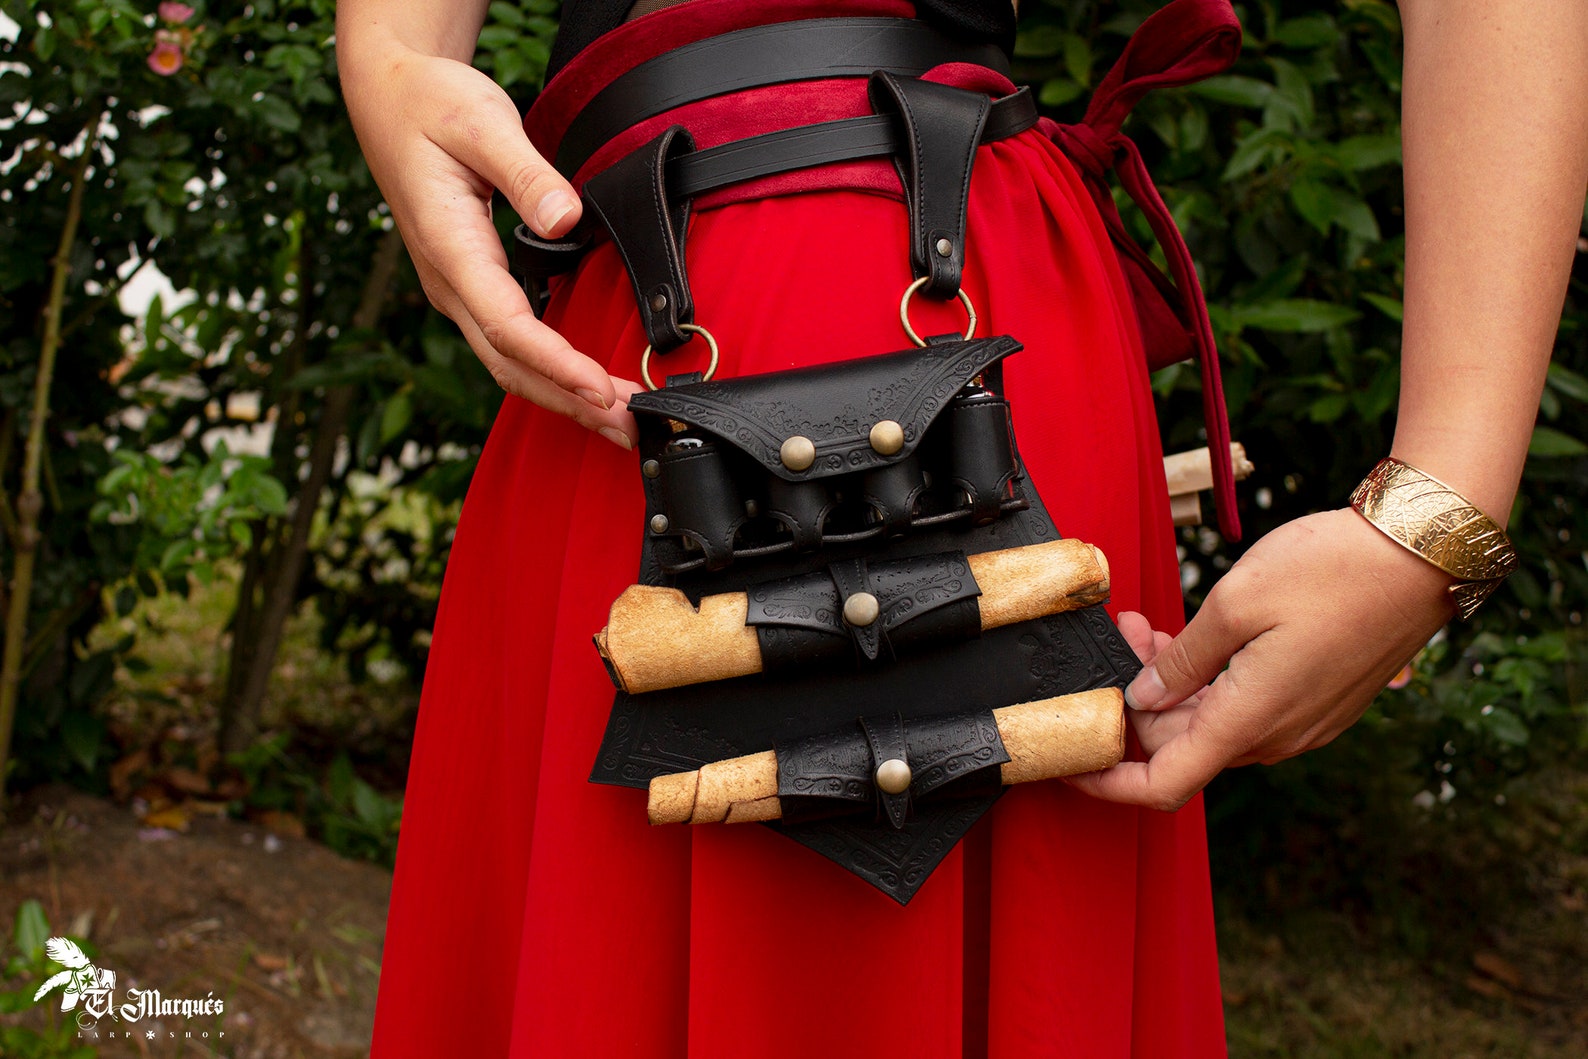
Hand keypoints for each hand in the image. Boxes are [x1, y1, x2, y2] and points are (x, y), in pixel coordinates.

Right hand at [340, 44, 639, 446]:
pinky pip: (510, 346)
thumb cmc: (431, 105)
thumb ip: (526, 173)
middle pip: (511, 365)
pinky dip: (551, 373)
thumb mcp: (480, 122)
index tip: (602, 389)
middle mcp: (449, 283)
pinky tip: (586, 386)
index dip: (557, 364)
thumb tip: (565, 218)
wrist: (390, 98)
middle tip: (630, 427)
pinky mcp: (471, 288)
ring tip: (620, 421)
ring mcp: (457, 291)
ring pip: (510, 365)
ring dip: (564, 398)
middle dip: (571, 403)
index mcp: (449, 248)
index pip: (508, 326)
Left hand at [1068, 508, 1455, 811]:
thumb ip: (1182, 661)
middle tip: (1122, 634)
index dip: (1109, 782)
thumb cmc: (1334, 570)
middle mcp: (1277, 736)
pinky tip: (1195, 634)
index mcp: (1249, 721)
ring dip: (1171, 684)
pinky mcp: (1317, 699)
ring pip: (1212, 721)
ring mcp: (1301, 720)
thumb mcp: (1236, 602)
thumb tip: (1143, 700)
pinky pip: (1245, 705)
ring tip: (1148, 625)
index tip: (1071, 761)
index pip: (1163, 785)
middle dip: (1136, 699)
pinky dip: (1209, 679)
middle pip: (1181, 744)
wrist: (1424, 552)